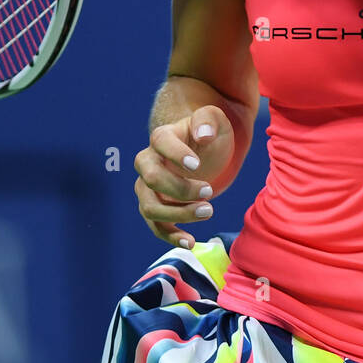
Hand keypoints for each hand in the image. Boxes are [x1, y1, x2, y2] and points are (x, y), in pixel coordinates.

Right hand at [133, 105, 236, 247]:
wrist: (204, 153)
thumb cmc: (208, 135)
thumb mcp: (214, 121)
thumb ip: (208, 120)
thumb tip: (203, 135)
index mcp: (162, 137)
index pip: (161, 142)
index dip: (175, 154)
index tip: (196, 165)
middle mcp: (148, 162)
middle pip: (152, 178)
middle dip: (180, 188)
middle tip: (210, 191)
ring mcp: (148, 188)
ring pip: (150, 207)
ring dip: (178, 214)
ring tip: (209, 211)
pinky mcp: (155, 207)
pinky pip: (155, 226)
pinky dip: (171, 237)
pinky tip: (191, 242)